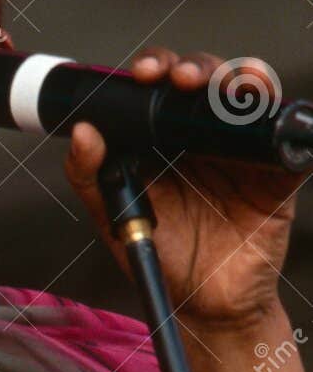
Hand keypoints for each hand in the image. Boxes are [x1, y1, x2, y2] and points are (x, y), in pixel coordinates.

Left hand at [63, 48, 307, 331]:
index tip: (142, 74)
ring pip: (250, 95)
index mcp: (166, 137)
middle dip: (196, 66)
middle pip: (209, 79)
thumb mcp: (113, 215)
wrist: (201, 305)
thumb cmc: (161, 256)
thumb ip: (89, 175)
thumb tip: (82, 133)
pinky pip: (288, 137)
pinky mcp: (277, 173)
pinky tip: (267, 108)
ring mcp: (243, 151)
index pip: (164, 85)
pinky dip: (284, 118)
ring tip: (224, 87)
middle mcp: (206, 136)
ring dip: (241, 78)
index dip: (157, 67)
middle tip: (179, 79)